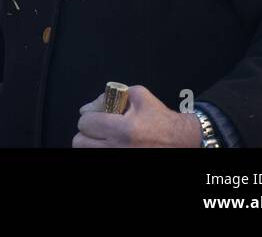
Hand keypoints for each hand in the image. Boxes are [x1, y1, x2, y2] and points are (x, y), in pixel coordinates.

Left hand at [72, 85, 200, 147]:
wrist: (181, 140)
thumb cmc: (160, 118)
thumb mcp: (138, 96)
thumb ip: (109, 95)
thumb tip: (88, 107)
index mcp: (124, 129)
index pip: (86, 123)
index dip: (89, 117)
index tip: (95, 117)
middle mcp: (120, 147)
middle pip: (80, 142)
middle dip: (87, 132)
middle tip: (98, 129)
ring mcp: (121, 158)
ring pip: (86, 152)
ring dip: (91, 144)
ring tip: (103, 138)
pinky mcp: (124, 166)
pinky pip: (98, 159)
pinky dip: (100, 151)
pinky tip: (110, 145)